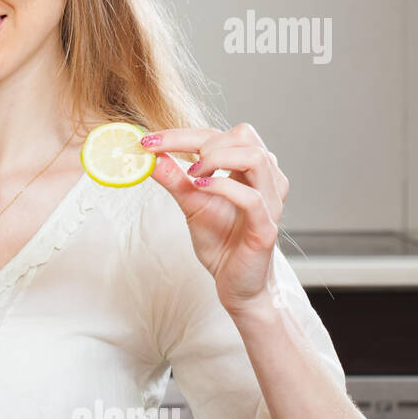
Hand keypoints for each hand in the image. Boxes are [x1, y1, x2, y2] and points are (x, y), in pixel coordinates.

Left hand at [140, 123, 289, 317]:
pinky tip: (198, 189)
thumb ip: (173, 178)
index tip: (148, 141)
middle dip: (202, 141)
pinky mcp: (265, 227)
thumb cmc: (222, 242)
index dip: (182, 134)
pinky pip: (251, 198)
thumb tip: (147, 156)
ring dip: (216, 158)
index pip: (221, 135)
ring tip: (191, 174)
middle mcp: (266, 179)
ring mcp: (270, 202)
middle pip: (244, 135)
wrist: (238, 284)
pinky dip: (222, 187)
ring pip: (255, 158)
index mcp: (250, 169)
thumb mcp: (190, 203)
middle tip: (173, 158)